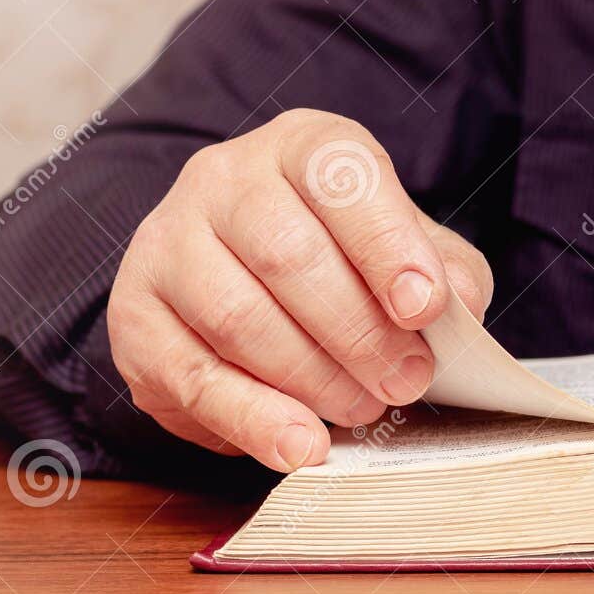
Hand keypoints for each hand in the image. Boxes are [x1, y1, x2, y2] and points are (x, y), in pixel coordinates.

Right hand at [108, 109, 493, 471]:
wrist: (256, 282)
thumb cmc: (352, 262)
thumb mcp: (417, 251)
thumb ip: (448, 269)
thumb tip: (456, 301)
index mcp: (302, 149)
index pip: (338, 176)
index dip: (387, 244)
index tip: (427, 307)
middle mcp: (224, 181)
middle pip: (286, 254)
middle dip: (359, 333)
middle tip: (406, 381)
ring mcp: (169, 245)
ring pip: (237, 317)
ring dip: (313, 378)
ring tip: (363, 408)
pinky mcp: (137, 318)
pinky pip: (193, 377)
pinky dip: (254, 420)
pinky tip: (301, 444)